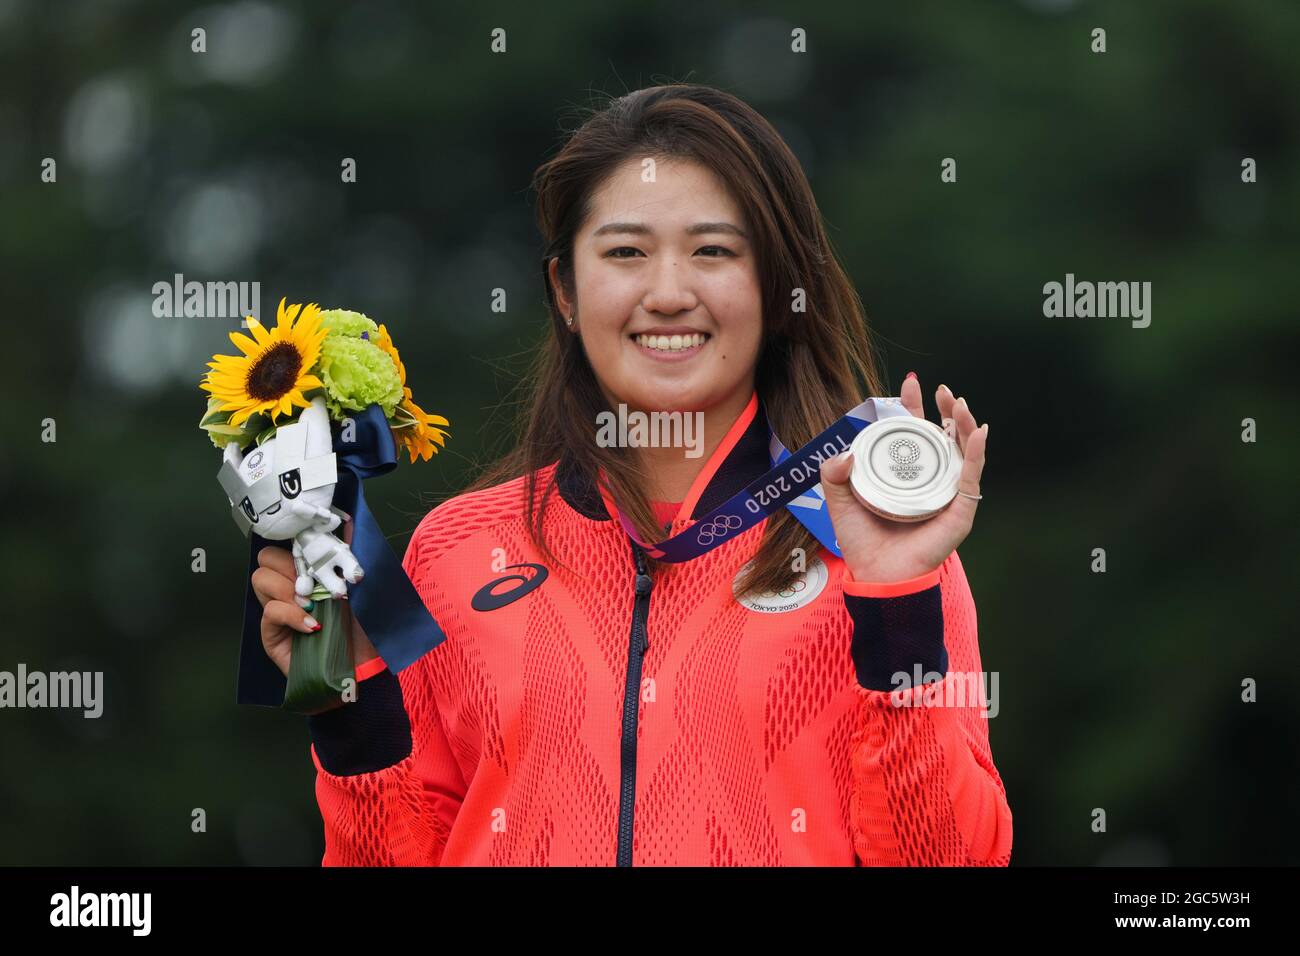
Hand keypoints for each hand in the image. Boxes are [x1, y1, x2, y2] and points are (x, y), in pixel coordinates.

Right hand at [251, 515, 380, 679]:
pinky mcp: (272, 634)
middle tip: (314, 581)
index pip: (287, 543)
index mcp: (308, 572)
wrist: (362, 669)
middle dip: (290, 563)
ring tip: (313, 603)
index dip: (297, 540)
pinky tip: (313, 625)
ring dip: (289, 587)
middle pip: (267, 556)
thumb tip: (349, 520)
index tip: (316, 544)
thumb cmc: (363, 630)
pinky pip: (270, 612)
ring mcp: (278, 610)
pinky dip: (292, 614)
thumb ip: (351, 554)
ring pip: (261, 579)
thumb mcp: (363, 586)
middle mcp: (289, 587)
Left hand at [818, 375, 987, 584]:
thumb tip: (845, 452)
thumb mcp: (840, 501)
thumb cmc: (862, 541)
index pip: (912, 433)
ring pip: (962, 450)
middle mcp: (929, 478)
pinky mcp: (960, 509)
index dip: (913, 407)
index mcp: (904, 473)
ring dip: (963, 423)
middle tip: (943, 390)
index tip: (910, 383)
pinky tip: (978, 431)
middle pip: (942, 436)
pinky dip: (976, 453)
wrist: (877, 574)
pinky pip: (971, 476)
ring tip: (959, 403)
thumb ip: (834, 474)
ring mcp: (947, 492)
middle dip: (946, 409)